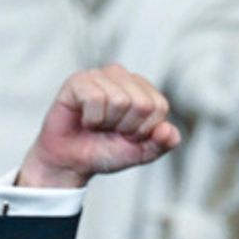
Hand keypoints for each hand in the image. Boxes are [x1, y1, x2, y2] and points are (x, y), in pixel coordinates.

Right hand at [17, 64, 183, 189]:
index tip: (127, 135)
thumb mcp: (140, 153)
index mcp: (143, 90)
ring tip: (97, 125)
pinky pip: (95, 99)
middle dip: (125, 127)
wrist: (70, 162)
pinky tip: (84, 119)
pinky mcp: (78, 80)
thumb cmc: (104, 151)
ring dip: (106, 123)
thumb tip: (168, 130)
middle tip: (109, 130)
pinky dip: (90, 118)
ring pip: (119, 100)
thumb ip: (161, 144)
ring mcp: (100, 76)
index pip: (159, 107)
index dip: (143, 130)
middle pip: (141, 104)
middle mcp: (123, 77)